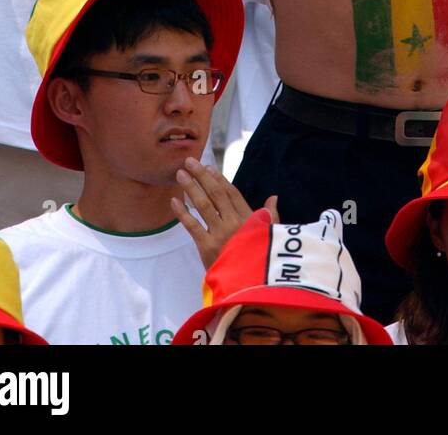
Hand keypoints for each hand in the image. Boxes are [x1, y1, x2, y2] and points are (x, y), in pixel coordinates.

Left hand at [171, 157, 278, 271]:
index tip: (209, 167)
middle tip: (189, 161)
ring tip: (180, 174)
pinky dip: (183, 213)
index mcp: (248, 218)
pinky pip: (193, 226)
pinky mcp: (207, 247)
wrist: (248, 286)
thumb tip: (273, 197)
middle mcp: (234, 222)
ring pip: (203, 205)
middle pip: (215, 194)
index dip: (219, 179)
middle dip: (202, 176)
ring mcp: (220, 234)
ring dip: (191, 188)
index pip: (231, 193)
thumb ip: (269, 215)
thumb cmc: (259, 261)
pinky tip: (174, 200)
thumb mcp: (269, 236)